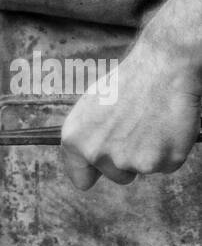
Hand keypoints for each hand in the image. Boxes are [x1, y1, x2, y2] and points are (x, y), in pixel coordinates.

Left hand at [61, 40, 201, 189]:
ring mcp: (131, 160)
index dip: (92, 173)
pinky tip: (165, 125)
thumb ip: (88, 137)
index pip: (79, 178)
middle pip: (117, 176)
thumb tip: (88, 157)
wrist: (161, 67)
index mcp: (76, 140)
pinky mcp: (162, 162)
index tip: (99, 171)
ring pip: (143, 170)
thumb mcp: (91, 108)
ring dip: (149, 153)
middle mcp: (99, 154)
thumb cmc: (128, 82)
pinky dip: (169, 150)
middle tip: (135, 127)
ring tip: (150, 121)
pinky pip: (166, 165)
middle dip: (127, 159)